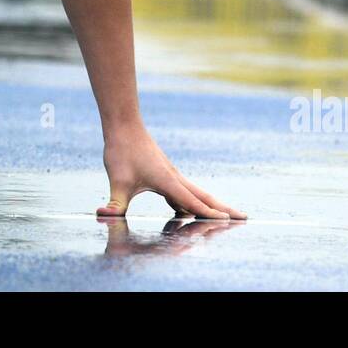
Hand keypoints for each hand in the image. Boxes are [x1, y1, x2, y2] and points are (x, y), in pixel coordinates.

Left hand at [96, 124, 245, 219]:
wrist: (124, 125)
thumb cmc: (122, 151)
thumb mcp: (116, 181)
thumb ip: (114, 203)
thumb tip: (103, 215)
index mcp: (168, 182)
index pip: (192, 203)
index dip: (209, 214)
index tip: (227, 222)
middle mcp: (174, 178)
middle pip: (204, 197)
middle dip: (224, 209)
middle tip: (244, 217)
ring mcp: (171, 175)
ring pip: (196, 193)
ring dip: (212, 205)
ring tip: (225, 216)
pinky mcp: (164, 173)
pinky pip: (183, 191)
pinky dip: (192, 201)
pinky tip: (186, 210)